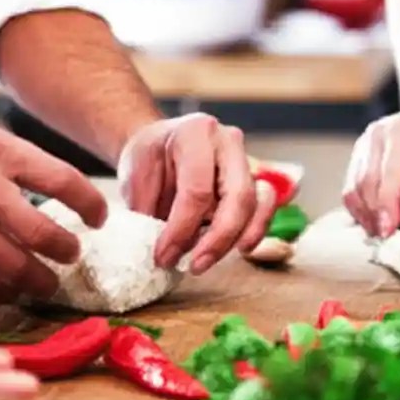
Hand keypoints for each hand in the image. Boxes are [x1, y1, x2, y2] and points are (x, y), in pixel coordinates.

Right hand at [0, 124, 108, 302]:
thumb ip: (19, 163)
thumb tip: (63, 189)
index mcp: (0, 154)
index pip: (66, 182)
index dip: (91, 205)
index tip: (98, 218)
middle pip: (48, 236)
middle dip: (69, 252)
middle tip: (71, 255)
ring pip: (21, 270)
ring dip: (43, 281)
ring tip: (47, 281)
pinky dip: (7, 291)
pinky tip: (10, 287)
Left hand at [117, 113, 275, 274]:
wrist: (160, 144)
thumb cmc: (149, 159)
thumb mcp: (135, 178)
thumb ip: (149, 212)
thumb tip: (164, 253)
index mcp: (196, 133)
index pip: (197, 189)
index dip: (181, 229)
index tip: (163, 256)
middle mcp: (228, 142)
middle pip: (238, 197)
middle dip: (217, 239)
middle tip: (194, 266)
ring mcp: (246, 160)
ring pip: (257, 204)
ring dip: (237, 239)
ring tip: (209, 262)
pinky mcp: (254, 181)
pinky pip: (264, 208)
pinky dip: (254, 231)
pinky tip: (238, 249)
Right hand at [342, 106, 399, 236]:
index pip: (388, 175)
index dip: (387, 206)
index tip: (390, 232)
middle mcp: (375, 135)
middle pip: (365, 184)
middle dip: (376, 216)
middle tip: (394, 238)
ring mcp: (362, 145)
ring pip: (353, 189)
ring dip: (368, 215)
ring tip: (393, 229)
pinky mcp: (358, 157)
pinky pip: (352, 189)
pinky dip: (364, 209)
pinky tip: (383, 220)